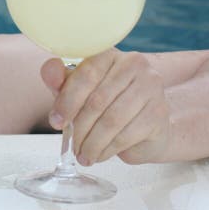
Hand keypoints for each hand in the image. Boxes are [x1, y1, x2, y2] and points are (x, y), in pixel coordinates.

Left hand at [41, 49, 171, 165]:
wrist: (145, 125)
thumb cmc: (106, 105)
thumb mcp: (78, 91)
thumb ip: (60, 81)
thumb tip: (49, 70)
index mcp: (109, 54)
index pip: (86, 75)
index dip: (67, 101)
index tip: (55, 121)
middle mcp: (135, 65)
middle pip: (98, 100)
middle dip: (80, 128)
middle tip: (72, 145)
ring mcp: (151, 88)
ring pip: (112, 121)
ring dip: (93, 143)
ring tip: (83, 154)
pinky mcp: (159, 112)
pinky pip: (127, 135)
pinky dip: (108, 149)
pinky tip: (99, 155)